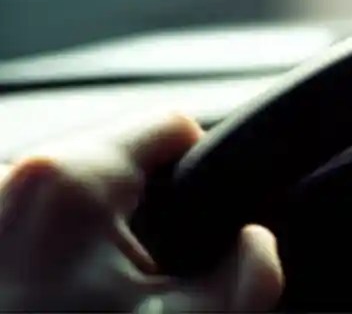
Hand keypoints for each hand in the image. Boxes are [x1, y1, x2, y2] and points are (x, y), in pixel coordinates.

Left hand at [0, 113, 283, 311]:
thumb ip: (250, 278)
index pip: (173, 128)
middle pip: (122, 163)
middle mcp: (16, 176)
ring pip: (77, 196)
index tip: (198, 236)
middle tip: (140, 290)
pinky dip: (57, 255)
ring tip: (95, 301)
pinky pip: (35, 223)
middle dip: (146, 217)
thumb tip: (255, 244)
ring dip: (98, 239)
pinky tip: (60, 301)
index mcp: (74, 179)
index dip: (205, 179)